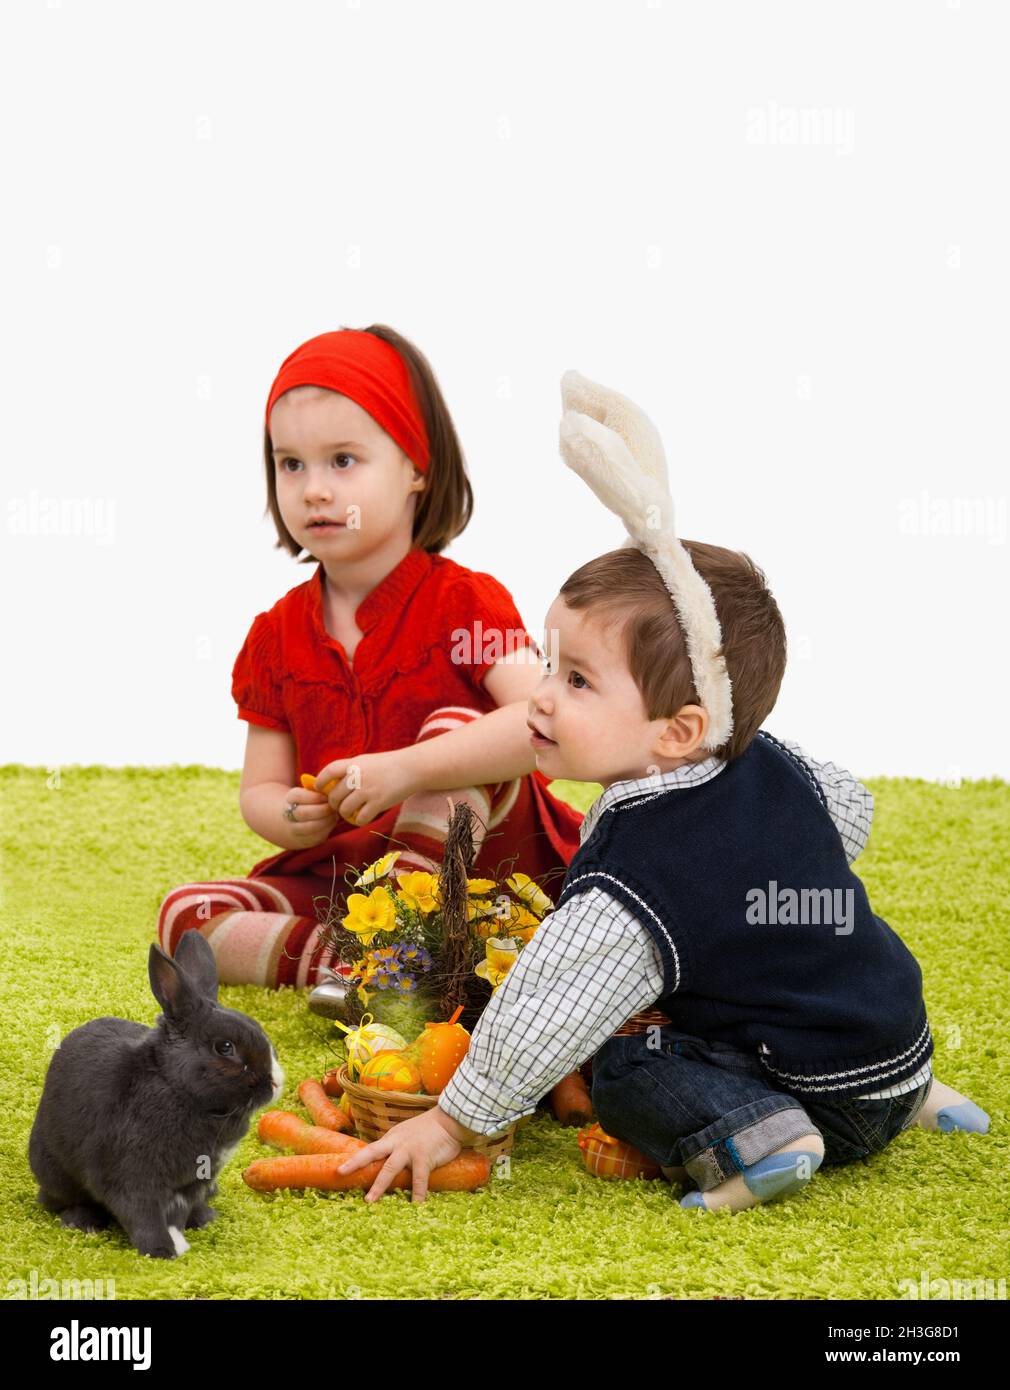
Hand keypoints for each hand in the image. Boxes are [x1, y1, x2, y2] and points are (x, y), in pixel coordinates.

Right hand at [280, 784, 337, 848]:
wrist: (292, 821)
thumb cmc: (307, 802)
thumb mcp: (309, 791)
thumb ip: (319, 790)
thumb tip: (333, 789)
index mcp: (290, 798)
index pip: (300, 796)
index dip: (317, 797)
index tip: (328, 796)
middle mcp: (288, 814)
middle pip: (304, 813)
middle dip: (323, 810)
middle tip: (334, 807)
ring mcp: (294, 830)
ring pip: (310, 827)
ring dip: (326, 820)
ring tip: (334, 815)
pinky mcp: (304, 841)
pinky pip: (316, 837)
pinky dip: (327, 829)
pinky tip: (331, 822)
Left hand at [313, 750, 416, 826]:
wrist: (413, 768)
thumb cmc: (388, 765)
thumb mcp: (366, 761)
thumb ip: (350, 770)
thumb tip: (331, 783)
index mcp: (354, 763)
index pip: (328, 772)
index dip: (320, 782)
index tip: (320, 790)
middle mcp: (358, 776)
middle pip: (334, 796)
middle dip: (333, 804)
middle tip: (338, 806)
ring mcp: (368, 790)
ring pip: (344, 809)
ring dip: (344, 814)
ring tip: (350, 812)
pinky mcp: (379, 803)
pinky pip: (360, 818)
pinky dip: (359, 820)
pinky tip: (363, 817)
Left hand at [335, 1106, 463, 1203]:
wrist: (449, 1120)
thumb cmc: (430, 1130)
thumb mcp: (408, 1135)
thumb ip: (398, 1148)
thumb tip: (389, 1164)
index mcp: (392, 1138)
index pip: (370, 1149)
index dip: (355, 1159)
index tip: (339, 1169)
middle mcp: (396, 1143)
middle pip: (372, 1153)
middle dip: (355, 1163)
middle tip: (341, 1173)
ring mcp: (409, 1150)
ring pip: (390, 1168)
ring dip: (379, 1185)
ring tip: (370, 1201)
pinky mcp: (424, 1157)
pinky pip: (419, 1180)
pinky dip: (417, 1194)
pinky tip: (415, 1206)